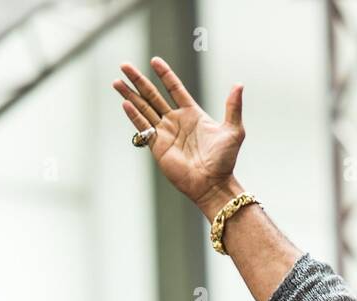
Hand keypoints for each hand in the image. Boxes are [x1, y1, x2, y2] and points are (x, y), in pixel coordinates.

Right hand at [112, 57, 244, 215]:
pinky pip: (143, 127)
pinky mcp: (157, 146)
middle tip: (124, 65)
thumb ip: (233, 107)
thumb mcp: (233, 130)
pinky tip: (125, 103)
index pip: (175, 89)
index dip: (165, 75)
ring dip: (130, 95)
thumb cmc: (225, 161)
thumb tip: (239, 85)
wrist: (213, 184)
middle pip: (153, 95)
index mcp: (192, 114)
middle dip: (138, 80)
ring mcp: (165, 133)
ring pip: (143, 109)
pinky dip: (134, 115)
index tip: (154, 61)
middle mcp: (176, 121)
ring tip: (117, 81)